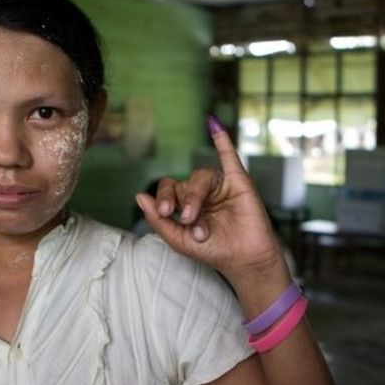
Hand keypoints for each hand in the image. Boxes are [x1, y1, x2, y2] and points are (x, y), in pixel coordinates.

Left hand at [135, 116, 288, 291]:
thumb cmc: (213, 251)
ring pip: (201, 176)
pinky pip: (229, 157)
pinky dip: (222, 140)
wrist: (244, 260)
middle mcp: (202, 192)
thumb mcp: (178, 239)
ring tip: (197, 219)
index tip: (166, 214)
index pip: (169, 189)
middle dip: (183, 201)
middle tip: (188, 220)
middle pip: (184, 184)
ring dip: (196, 197)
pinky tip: (213, 124)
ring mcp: (220, 185)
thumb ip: (158, 220)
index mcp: (185, 204)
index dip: (164, 198)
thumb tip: (140, 196)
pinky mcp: (239, 182)